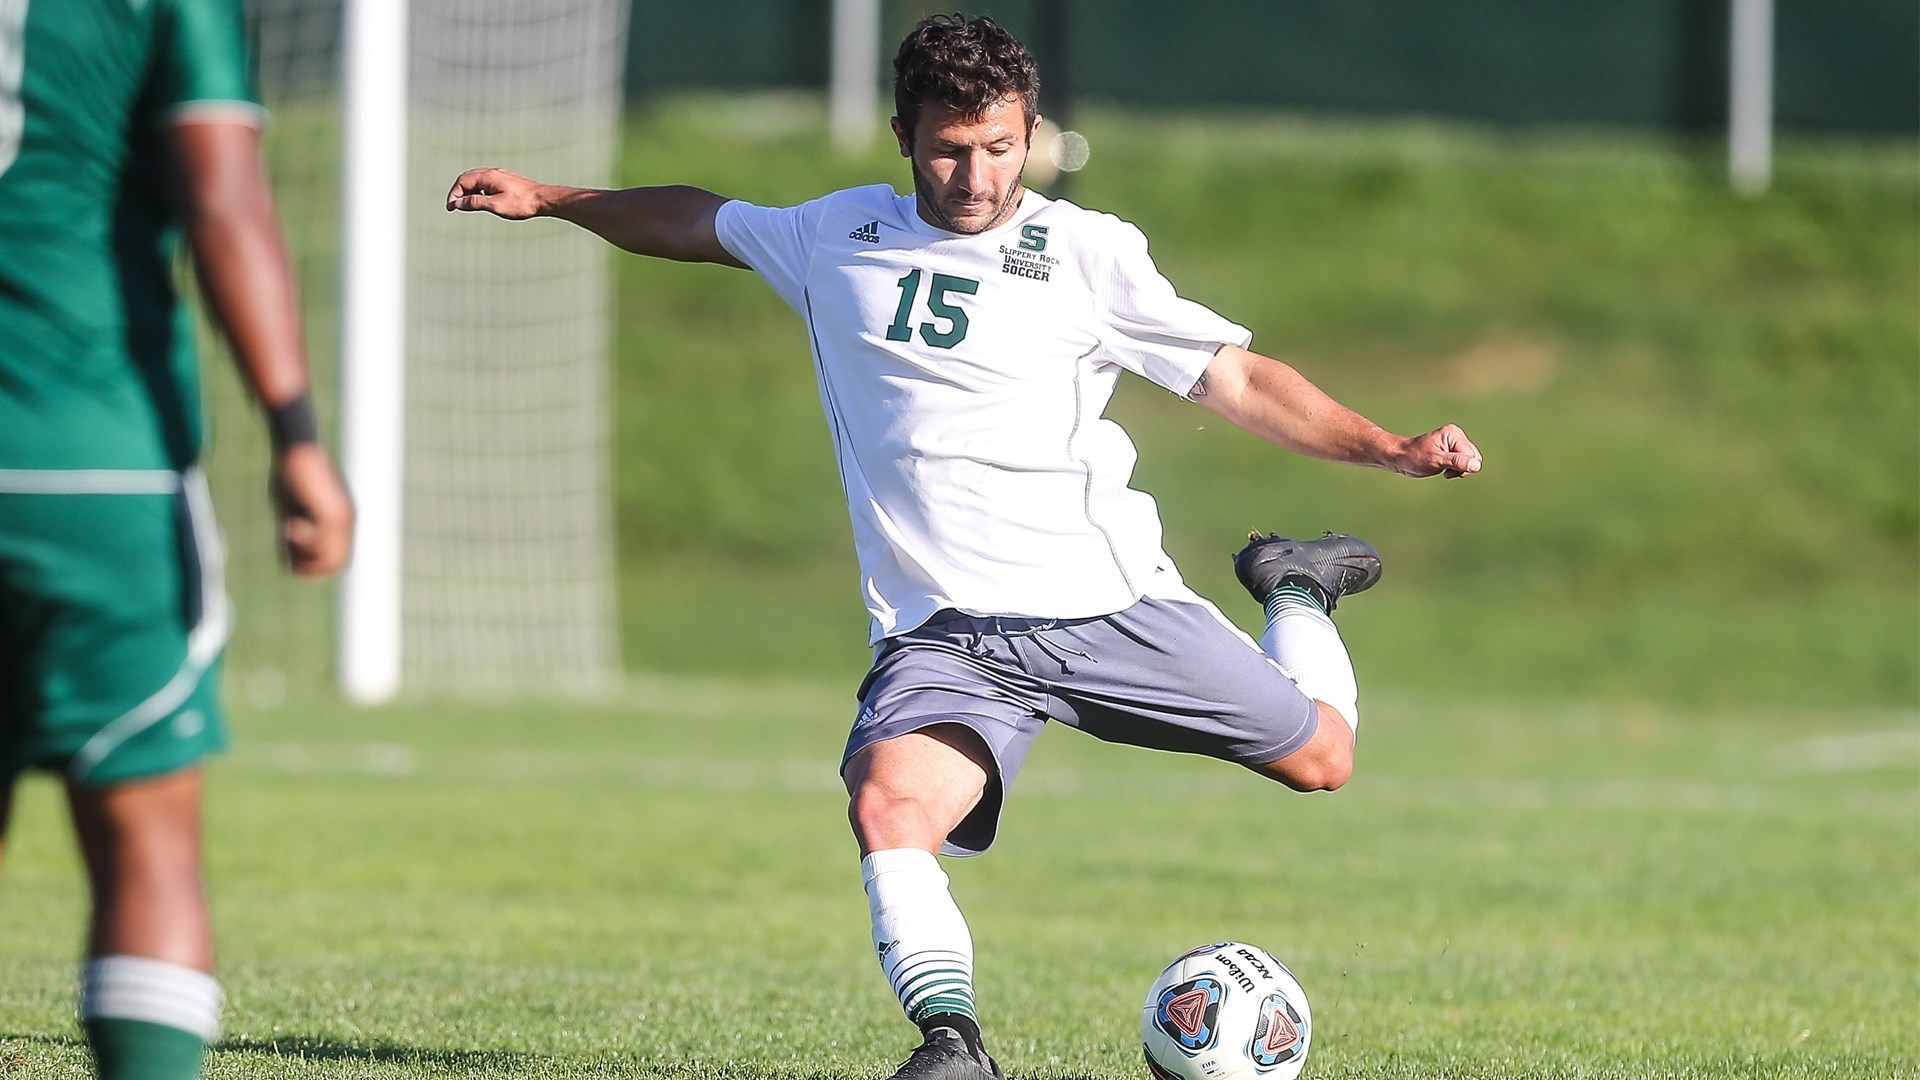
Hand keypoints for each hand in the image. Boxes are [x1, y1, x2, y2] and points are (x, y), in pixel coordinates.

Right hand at [272, 444, 353, 576]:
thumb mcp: (294, 506)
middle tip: (285, 549)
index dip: (311, 566)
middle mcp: (346, 521)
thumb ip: (297, 526)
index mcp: (340, 521)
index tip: (288, 553)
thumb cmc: (291, 473)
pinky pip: (320, 543)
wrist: (298, 448)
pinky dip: (301, 541)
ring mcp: (342, 518)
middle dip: (307, 567)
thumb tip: (290, 546)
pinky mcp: (332, 512)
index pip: (334, 560)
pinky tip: (288, 525)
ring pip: (328, 558)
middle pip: (334, 565)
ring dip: (302, 554)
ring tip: (286, 534)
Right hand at [445, 167, 547, 218]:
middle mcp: (492, 172)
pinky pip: (486, 182)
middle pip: (467, 178)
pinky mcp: (506, 180)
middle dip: (458, 192)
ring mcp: (500, 175)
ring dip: (468, 191)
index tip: (451, 208)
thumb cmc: (522, 203)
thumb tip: (458, 203)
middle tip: (455, 206)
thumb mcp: (495, 205)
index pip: (462, 181)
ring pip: (477, 180)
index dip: (454, 194)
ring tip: (467, 205)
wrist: (544, 199)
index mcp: (488, 176)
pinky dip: (478, 190)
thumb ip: (475, 202)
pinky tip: (482, 201)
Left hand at [1394, 423, 1482, 478]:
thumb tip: (1476, 465)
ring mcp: (1454, 443)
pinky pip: (1463, 462)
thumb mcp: (1436, 461)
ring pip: (1470, 461)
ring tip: (1443, 470)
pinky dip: (1455, 469)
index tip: (1446, 470)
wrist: (1400, 457)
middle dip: (1462, 468)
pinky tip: (1444, 470)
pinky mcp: (1451, 450)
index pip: (1471, 455)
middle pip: (1474, 457)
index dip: (1462, 467)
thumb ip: (1457, 462)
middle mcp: (1456, 435)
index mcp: (1454, 434)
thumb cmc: (1414, 458)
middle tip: (1445, 471)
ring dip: (1458, 470)